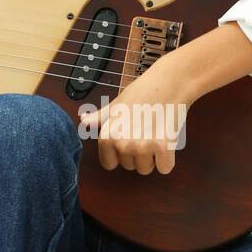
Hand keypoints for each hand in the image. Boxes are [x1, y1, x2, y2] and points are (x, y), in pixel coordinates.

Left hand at [77, 58, 194, 174]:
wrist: (168, 82)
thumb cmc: (142, 92)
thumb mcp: (115, 105)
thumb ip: (99, 118)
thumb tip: (82, 121)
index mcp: (108, 136)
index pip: (109, 164)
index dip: (120, 154)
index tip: (129, 139)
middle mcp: (122, 144)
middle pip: (130, 166)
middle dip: (138, 154)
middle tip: (145, 131)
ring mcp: (142, 146)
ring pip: (146, 169)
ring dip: (153, 157)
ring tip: (155, 134)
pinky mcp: (163, 147)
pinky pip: (165, 168)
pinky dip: (168, 159)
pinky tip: (167, 140)